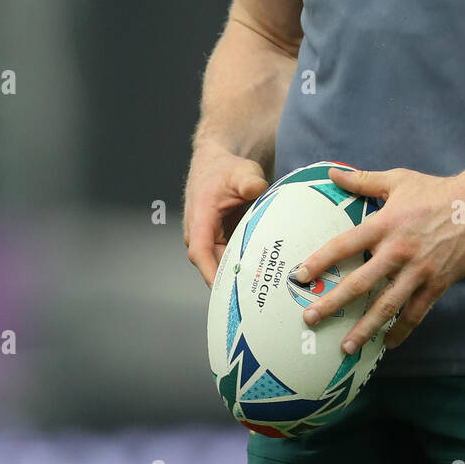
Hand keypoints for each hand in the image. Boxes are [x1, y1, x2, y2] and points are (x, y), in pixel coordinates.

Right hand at [183, 140, 269, 286]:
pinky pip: (231, 258)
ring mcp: (211, 239)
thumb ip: (248, 180)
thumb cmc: (226, 169)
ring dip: (240, 276)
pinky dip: (245, 265)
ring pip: (223, 264)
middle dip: (232, 282)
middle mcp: (201, 233)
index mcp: (200, 218)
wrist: (219, 165)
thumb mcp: (241, 171)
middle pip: (213, 265)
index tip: (224, 290)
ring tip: (263, 291)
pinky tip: (264, 274)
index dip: (211, 272)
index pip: (200, 251)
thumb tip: (256, 188)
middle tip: (256, 298)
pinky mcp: (221, 241)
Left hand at [293, 165, 464, 351]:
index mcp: (384, 224)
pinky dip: (401, 330)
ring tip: (346, 347)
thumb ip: (363, 180)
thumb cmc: (436, 191)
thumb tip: (332, 172)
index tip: (299, 277)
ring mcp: (418, 270)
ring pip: (386, 305)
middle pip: (360, 283)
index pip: (344, 245)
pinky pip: (416, 313)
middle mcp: (398, 250)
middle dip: (333, 303)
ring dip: (364, 328)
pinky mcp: (437, 283)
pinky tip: (387, 343)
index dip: (320, 261)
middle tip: (310, 319)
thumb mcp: (398, 180)